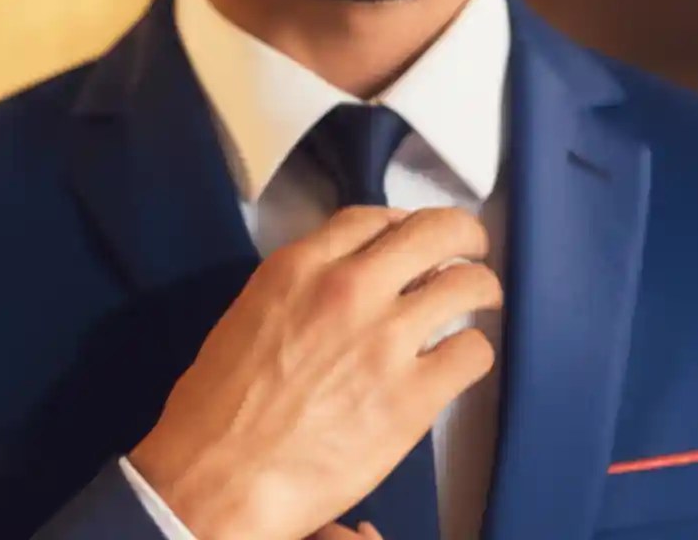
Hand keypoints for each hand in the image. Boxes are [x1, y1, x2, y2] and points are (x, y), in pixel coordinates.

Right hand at [127, 207, 500, 539]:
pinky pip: (473, 352)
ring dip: (480, 290)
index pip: (373, 218)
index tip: (411, 240)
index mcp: (299, 268)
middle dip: (462, 237)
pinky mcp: (412, 396)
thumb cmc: (216, 411)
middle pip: (435, 231)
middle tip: (469, 250)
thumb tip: (340, 287)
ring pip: (468, 284)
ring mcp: (385, 340)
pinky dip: (472, 354)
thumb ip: (300, 290)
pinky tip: (457, 363)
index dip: (402, 225)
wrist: (217, 478)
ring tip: (480, 303)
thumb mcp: (247, 316)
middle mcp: (348, 291)